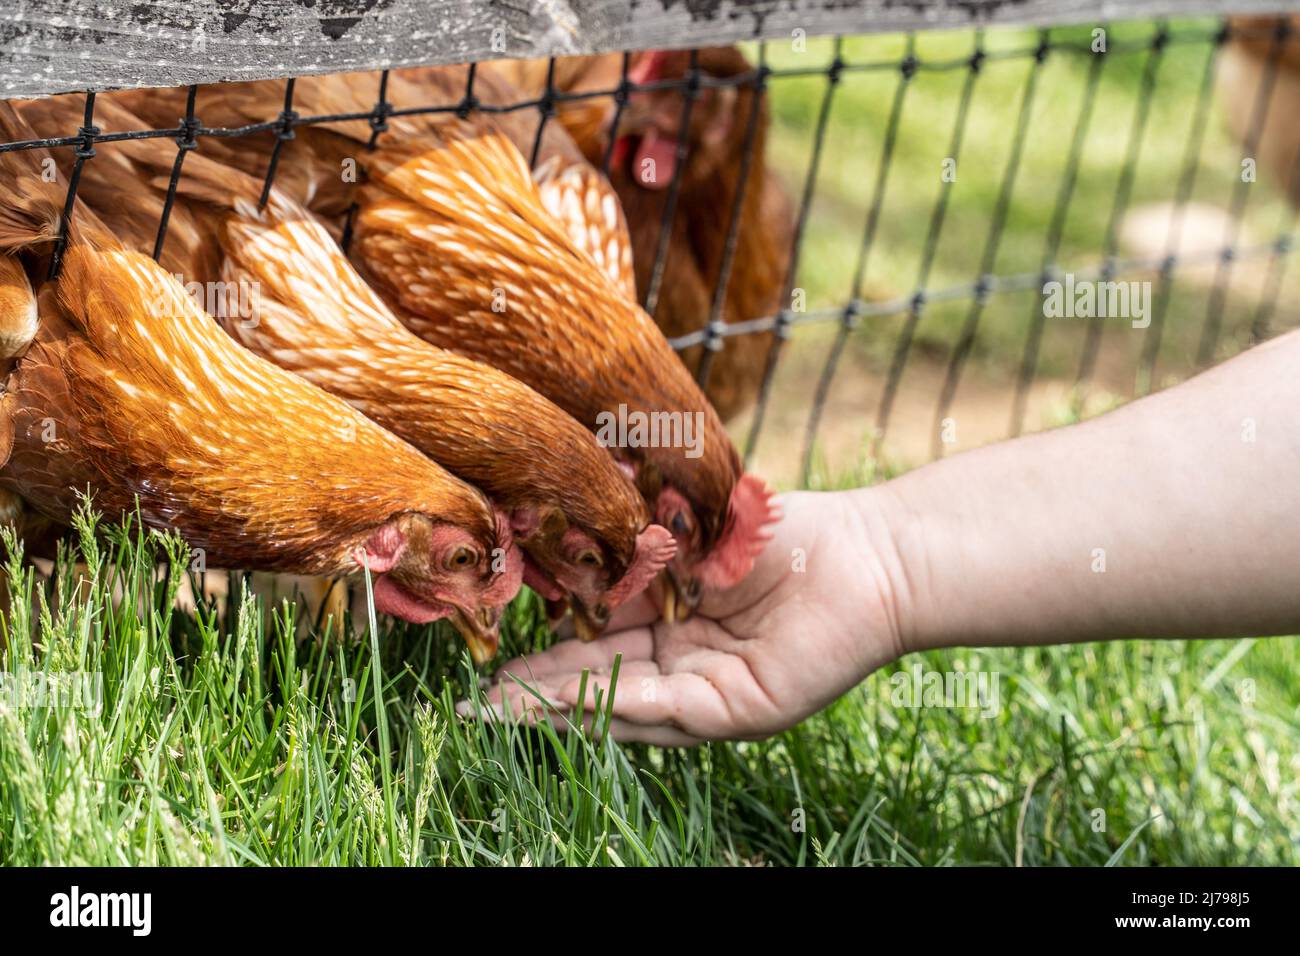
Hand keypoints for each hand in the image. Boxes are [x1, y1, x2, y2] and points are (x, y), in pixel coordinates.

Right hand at [468, 490, 904, 744]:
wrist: (868, 552)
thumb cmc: (783, 529)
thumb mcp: (689, 535)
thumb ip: (632, 554)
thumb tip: (558, 551)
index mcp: (670, 622)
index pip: (592, 643)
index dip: (541, 652)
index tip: (489, 652)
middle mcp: (683, 665)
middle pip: (596, 683)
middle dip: (534, 693)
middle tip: (473, 701)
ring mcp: (708, 692)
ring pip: (620, 704)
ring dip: (559, 708)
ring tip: (499, 707)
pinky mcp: (737, 710)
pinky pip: (665, 709)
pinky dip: (613, 703)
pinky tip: (564, 697)